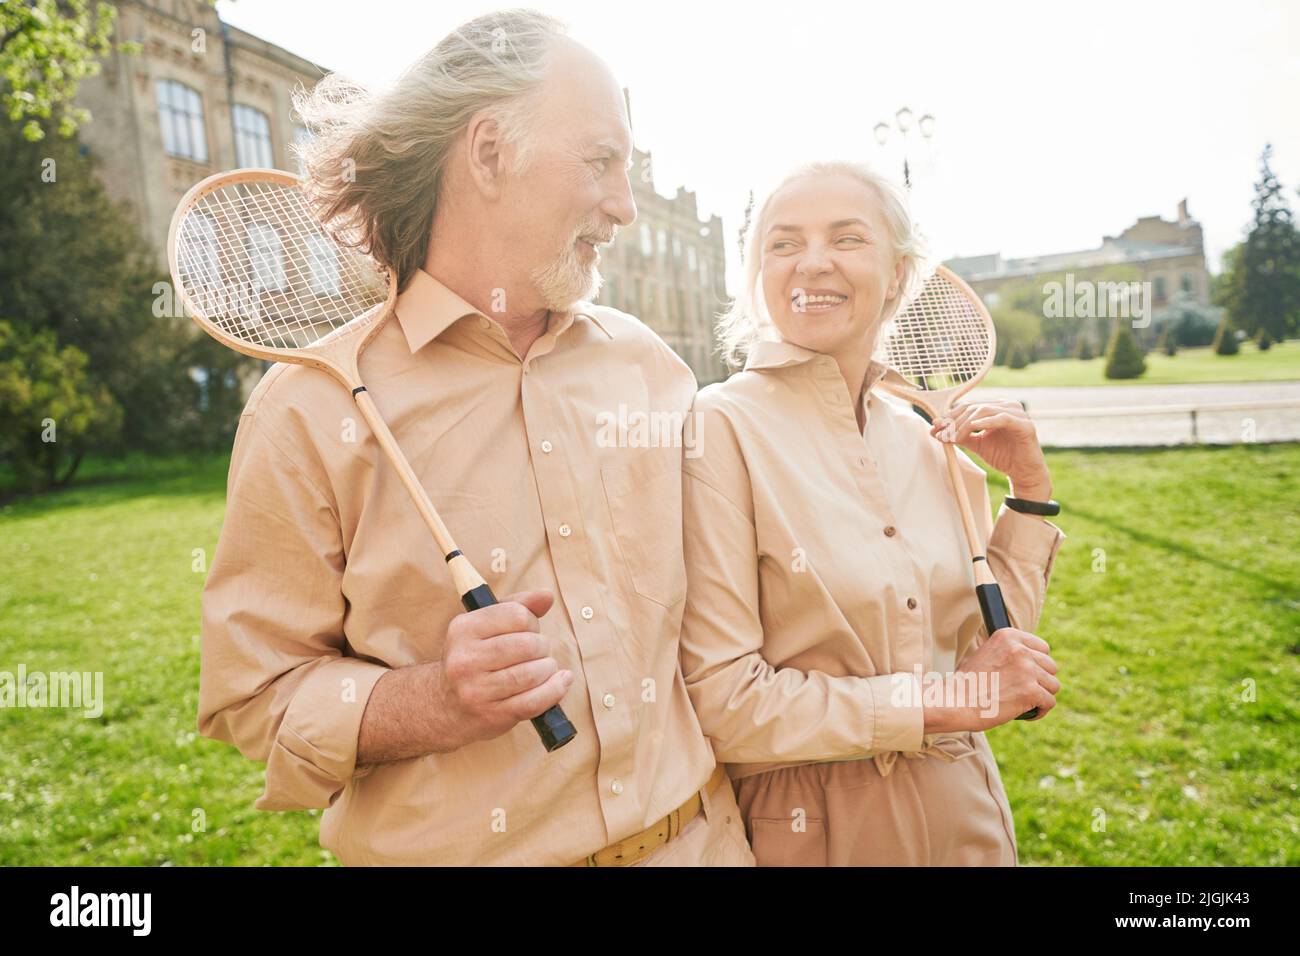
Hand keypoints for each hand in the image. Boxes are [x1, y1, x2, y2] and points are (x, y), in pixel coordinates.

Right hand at [429, 589, 573, 750]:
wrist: (446, 706)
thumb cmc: (476, 658)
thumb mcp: (487, 626)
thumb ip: (518, 606)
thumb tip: (547, 595)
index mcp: (463, 629)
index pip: (516, 615)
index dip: (531, 622)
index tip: (528, 630)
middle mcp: (465, 659)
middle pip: (527, 645)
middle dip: (542, 646)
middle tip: (539, 652)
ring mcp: (477, 690)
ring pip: (532, 674)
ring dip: (548, 669)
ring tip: (545, 668)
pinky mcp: (492, 714)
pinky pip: (534, 702)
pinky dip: (555, 690)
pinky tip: (560, 682)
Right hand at [923, 627, 1058, 732]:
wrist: (955, 701)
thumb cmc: (967, 683)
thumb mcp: (986, 653)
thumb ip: (1009, 653)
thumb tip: (1033, 662)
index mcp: (1008, 636)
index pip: (1043, 647)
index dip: (1038, 663)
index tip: (1029, 675)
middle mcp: (1020, 650)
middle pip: (1051, 667)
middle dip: (1041, 681)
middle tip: (1025, 691)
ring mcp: (1027, 670)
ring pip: (1053, 685)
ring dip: (1042, 696)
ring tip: (1026, 703)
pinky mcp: (1031, 691)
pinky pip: (1049, 703)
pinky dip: (1040, 711)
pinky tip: (1027, 713)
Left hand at [930, 400, 1052, 500]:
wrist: (1023, 473)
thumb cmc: (1003, 456)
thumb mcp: (976, 444)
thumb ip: (959, 436)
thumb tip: (936, 430)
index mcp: (996, 407)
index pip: (968, 407)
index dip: (950, 416)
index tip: (935, 427)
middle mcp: (1007, 406)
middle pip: (974, 408)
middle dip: (954, 421)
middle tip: (941, 434)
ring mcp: (1017, 413)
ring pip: (984, 411)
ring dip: (965, 424)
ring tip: (953, 437)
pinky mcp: (1025, 424)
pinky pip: (1002, 418)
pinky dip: (985, 423)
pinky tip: (973, 429)